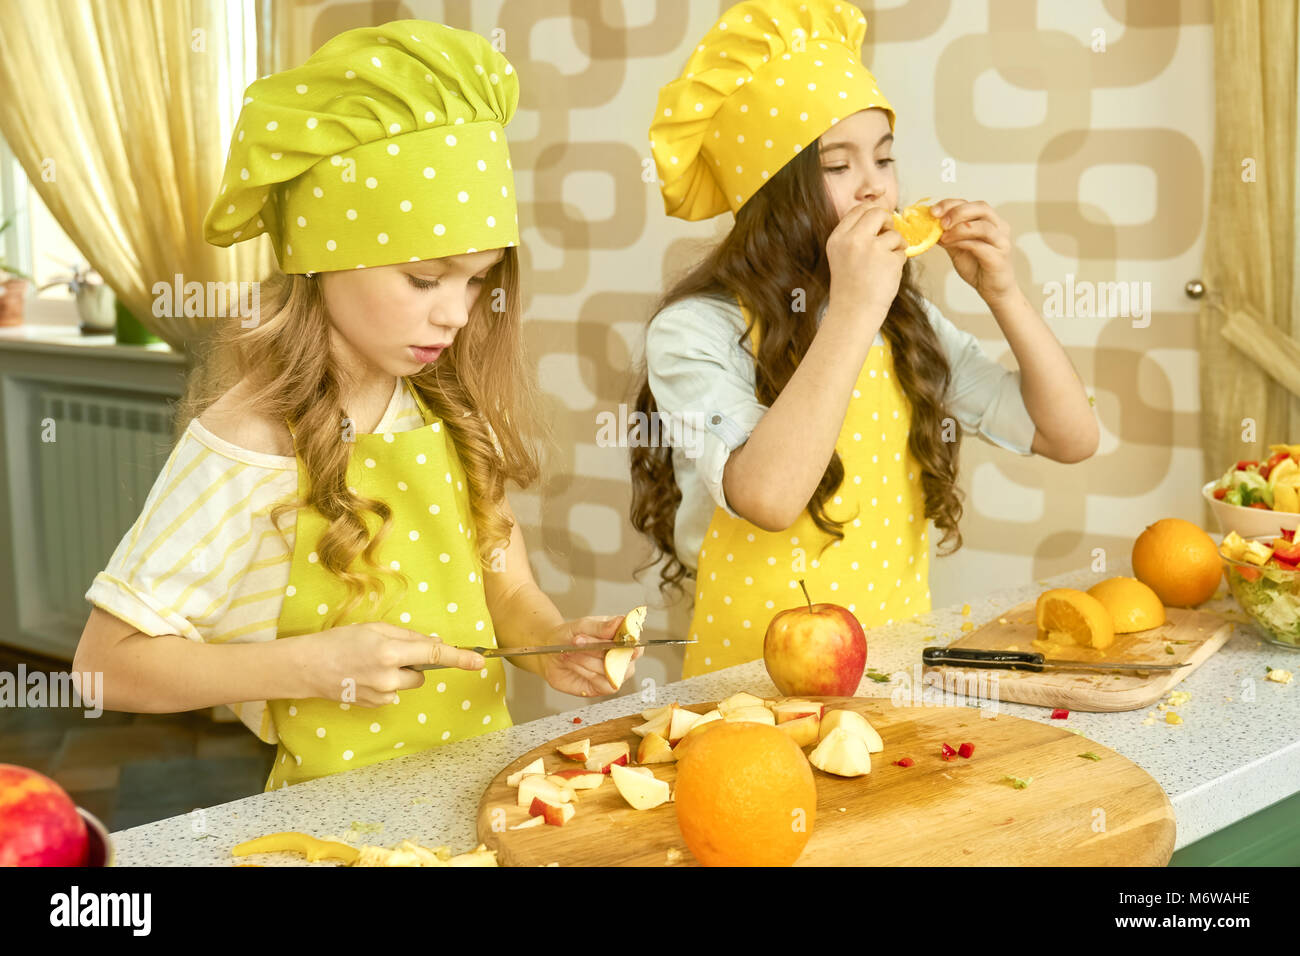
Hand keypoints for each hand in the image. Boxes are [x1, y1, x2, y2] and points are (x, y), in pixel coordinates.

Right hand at [292, 622, 485, 706]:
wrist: (308, 666)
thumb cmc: (340, 641)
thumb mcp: (374, 628)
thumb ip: (407, 636)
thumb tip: (434, 646)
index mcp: (390, 651)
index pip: (433, 655)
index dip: (459, 658)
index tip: (479, 661)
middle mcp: (389, 676)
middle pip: (422, 673)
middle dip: (414, 663)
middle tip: (389, 653)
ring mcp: (381, 694)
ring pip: (408, 684)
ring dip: (400, 675)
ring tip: (373, 665)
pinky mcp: (374, 705)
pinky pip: (393, 695)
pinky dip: (386, 686)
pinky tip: (366, 677)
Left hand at [539, 614, 644, 697]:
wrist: (550, 653)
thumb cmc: (568, 637)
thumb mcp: (582, 626)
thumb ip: (601, 626)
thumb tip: (620, 621)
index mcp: (622, 637)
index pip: (635, 642)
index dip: (630, 642)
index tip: (616, 639)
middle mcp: (622, 657)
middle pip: (624, 657)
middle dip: (598, 648)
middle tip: (578, 640)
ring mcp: (615, 673)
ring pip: (611, 669)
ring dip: (587, 659)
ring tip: (570, 650)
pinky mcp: (604, 687)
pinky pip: (603, 682)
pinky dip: (585, 671)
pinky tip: (574, 662)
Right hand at [825, 202, 905, 318]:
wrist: (853, 313)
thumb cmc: (849, 287)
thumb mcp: (841, 255)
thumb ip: (855, 235)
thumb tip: (881, 216)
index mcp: (838, 237)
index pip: (859, 209)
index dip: (873, 213)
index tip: (879, 223)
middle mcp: (853, 239)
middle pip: (878, 213)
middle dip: (887, 222)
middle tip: (888, 236)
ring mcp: (872, 249)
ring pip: (894, 233)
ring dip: (896, 246)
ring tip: (886, 263)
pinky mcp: (889, 260)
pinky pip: (902, 251)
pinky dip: (899, 261)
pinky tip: (888, 274)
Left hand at [930, 198, 1016, 302]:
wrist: (992, 289)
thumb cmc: (977, 266)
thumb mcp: (957, 247)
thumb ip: (946, 235)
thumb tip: (927, 226)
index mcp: (988, 220)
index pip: (970, 204)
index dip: (950, 204)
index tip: (932, 211)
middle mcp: (999, 226)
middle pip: (981, 208)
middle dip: (957, 212)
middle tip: (939, 221)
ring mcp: (1001, 241)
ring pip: (983, 226)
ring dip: (959, 228)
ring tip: (943, 236)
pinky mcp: (999, 257)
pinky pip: (981, 245)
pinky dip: (963, 243)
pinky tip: (951, 245)